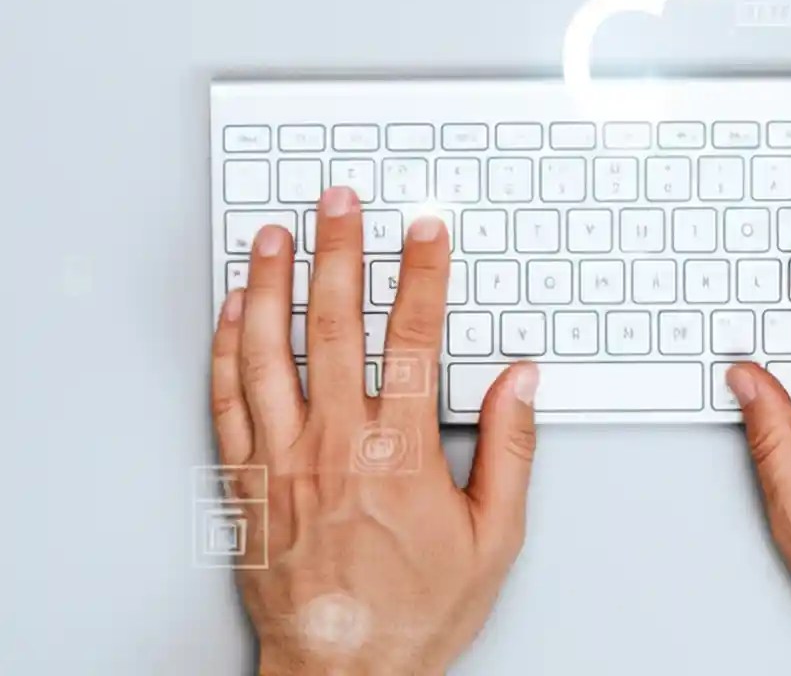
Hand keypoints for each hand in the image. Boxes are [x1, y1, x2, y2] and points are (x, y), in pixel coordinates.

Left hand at [210, 188, 539, 675]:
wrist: (346, 673)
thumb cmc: (416, 611)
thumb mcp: (495, 538)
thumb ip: (510, 450)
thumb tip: (521, 381)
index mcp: (401, 452)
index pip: (413, 339)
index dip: (422, 275)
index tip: (425, 231)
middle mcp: (337, 444)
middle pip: (336, 326)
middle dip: (340, 252)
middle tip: (339, 203)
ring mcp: (285, 460)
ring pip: (269, 353)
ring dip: (270, 286)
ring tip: (273, 236)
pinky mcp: (249, 482)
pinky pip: (228, 401)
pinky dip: (226, 350)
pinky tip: (232, 314)